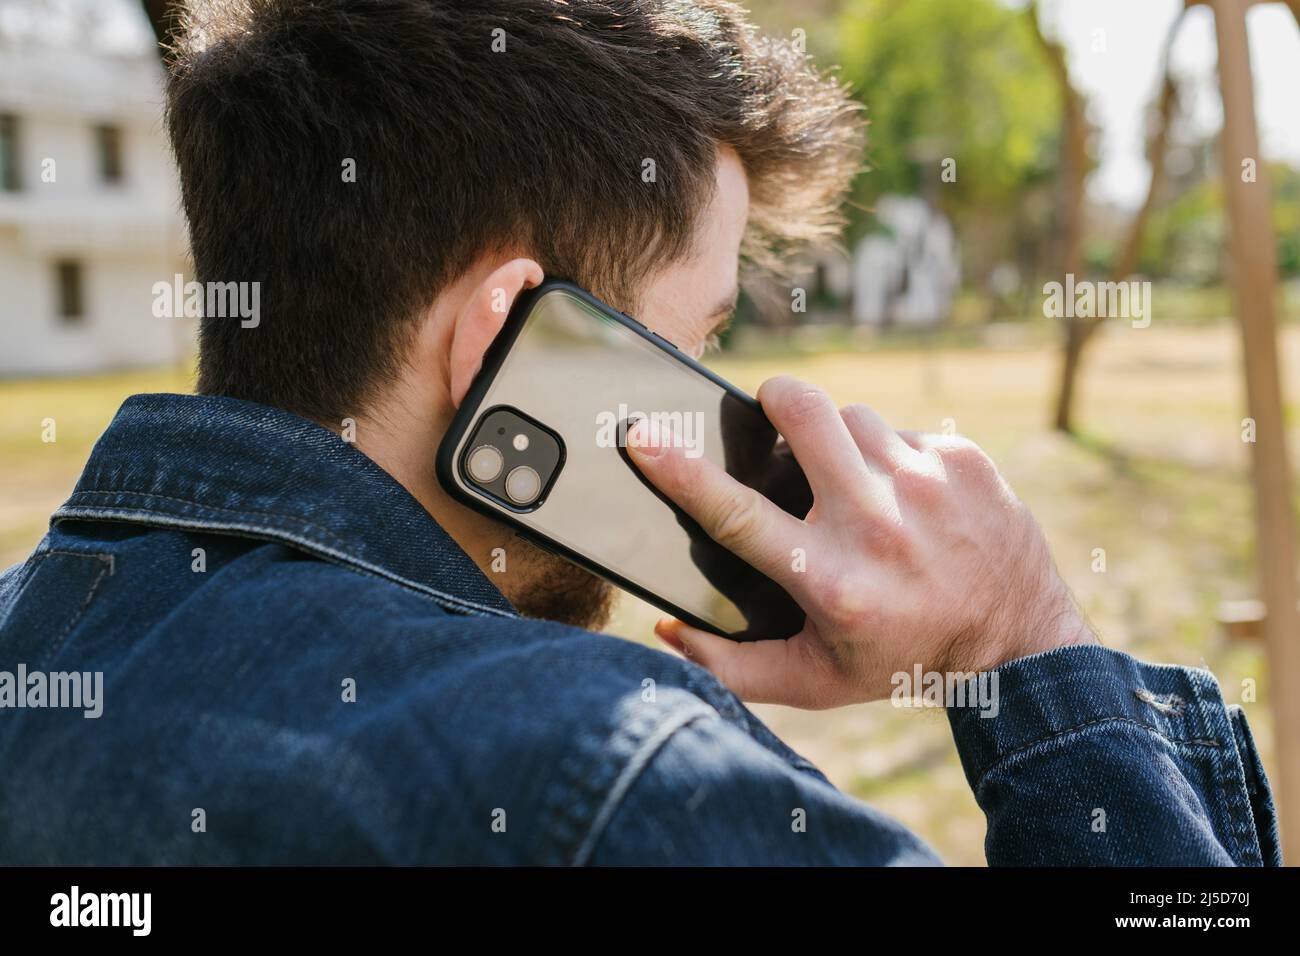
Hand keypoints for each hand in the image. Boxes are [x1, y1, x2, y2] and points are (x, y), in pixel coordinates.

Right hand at [626, 375, 1095, 708]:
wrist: (1018, 643)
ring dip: (838, 441)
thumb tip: (665, 629)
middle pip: (802, 416)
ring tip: (854, 485)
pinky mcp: (963, 459)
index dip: (680, 470)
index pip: (737, 513)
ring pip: (850, 416)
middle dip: (773, 399)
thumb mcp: (814, 681)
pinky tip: (907, 498)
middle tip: (768, 412)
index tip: (642, 433)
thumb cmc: (901, 660)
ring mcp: (925, 485)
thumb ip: (731, 666)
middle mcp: (876, 525)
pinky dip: (891, 456)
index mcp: (829, 579)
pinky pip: (901, 430)